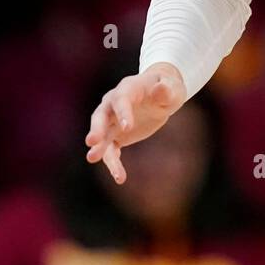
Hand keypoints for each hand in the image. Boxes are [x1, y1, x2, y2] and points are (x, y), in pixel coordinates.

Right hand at [84, 65, 185, 183]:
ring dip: (99, 148)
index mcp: (127, 89)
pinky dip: (114, 162)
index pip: (121, 100)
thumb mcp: (172, 87)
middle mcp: (113, 104)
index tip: (127, 128)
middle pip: (101, 116)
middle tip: (92, 142)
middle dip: (97, 128)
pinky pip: (111, 150)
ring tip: (92, 159)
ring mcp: (113, 121)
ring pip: (103, 136)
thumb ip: (165, 89)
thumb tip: (160, 88)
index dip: (123, 113)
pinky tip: (119, 177)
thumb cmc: (167, 87)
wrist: (161, 93)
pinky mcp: (117, 135)